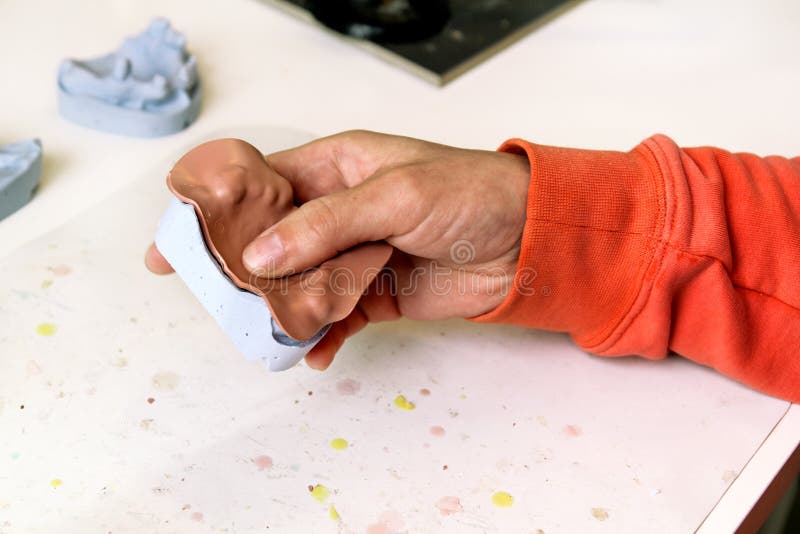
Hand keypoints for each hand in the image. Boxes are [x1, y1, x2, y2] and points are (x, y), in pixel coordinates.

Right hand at [146, 130, 529, 369]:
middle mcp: (336, 213)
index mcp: (334, 169)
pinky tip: (313, 353)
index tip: (175, 242)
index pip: (260, 187)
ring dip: (281, 309)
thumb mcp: (396, 194)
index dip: (216, 212)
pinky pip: (335, 317)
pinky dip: (321, 336)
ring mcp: (354, 256)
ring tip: (265, 334)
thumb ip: (328, 223)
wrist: (527, 241)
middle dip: (241, 271)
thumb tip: (262, 251)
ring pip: (299, 285)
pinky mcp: (376, 294)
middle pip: (271, 242)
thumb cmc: (468, 194)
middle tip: (212, 300)